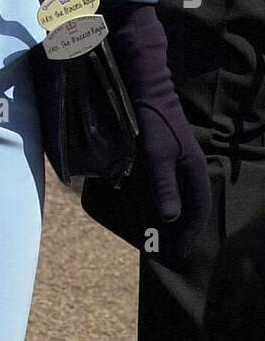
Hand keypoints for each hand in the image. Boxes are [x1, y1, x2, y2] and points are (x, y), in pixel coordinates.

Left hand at [99, 0, 210, 260]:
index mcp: (193, 170)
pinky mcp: (162, 155)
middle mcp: (188, 168)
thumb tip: (171, 219)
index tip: (178, 254)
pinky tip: (147, 211)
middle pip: (188, 207)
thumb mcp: (156, 154)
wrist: (144, 86)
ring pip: (177, 198)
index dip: (188, 234)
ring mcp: (176, 161)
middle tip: (166, 253)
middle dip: (178, 232)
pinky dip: (160, 202)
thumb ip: (164, 186)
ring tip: (156, 239)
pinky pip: (166, 186)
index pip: (197, 210)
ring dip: (168, 219)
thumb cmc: (151, 120)